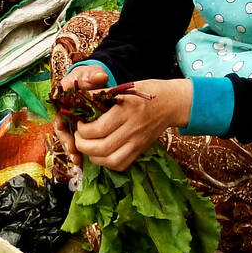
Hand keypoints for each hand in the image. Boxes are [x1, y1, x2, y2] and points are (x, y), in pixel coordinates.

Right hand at [51, 64, 109, 160]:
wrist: (96, 81)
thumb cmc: (90, 77)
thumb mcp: (91, 73)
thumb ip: (94, 75)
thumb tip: (100, 77)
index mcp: (63, 99)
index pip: (57, 111)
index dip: (59, 122)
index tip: (61, 127)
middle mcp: (64, 112)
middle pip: (61, 129)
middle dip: (66, 141)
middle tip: (73, 151)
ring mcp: (72, 122)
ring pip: (68, 138)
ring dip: (72, 149)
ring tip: (77, 159)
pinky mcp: (81, 129)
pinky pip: (77, 141)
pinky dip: (79, 151)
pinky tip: (81, 161)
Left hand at [72, 78, 192, 171]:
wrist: (172, 103)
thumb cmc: (148, 92)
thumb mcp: (126, 87)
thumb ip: (101, 93)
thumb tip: (78, 96)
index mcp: (127, 111)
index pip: (98, 129)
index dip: (82, 129)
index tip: (79, 123)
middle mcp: (132, 129)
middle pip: (101, 148)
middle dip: (82, 145)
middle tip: (79, 136)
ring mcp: (138, 142)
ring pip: (110, 160)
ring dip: (93, 157)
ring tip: (88, 146)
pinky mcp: (141, 150)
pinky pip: (121, 164)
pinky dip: (107, 163)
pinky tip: (101, 154)